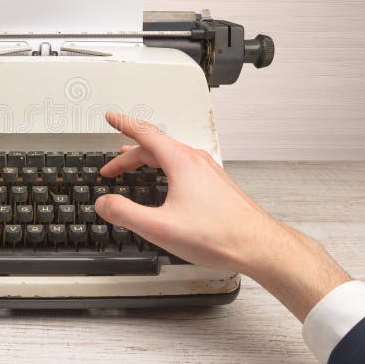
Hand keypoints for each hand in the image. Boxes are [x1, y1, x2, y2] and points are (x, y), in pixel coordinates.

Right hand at [94, 112, 350, 320]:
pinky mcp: (215, 184)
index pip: (145, 133)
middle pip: (155, 146)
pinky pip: (182, 166)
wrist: (259, 246)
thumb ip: (125, 213)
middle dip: (128, 155)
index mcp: (181, 162)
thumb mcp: (160, 228)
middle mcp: (196, 160)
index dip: (123, 123)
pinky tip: (164, 184)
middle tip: (111, 168)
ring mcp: (208, 171)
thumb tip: (105, 204)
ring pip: (170, 156)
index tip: (111, 117)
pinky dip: (163, 168)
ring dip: (147, 159)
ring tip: (133, 168)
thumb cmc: (221, 235)